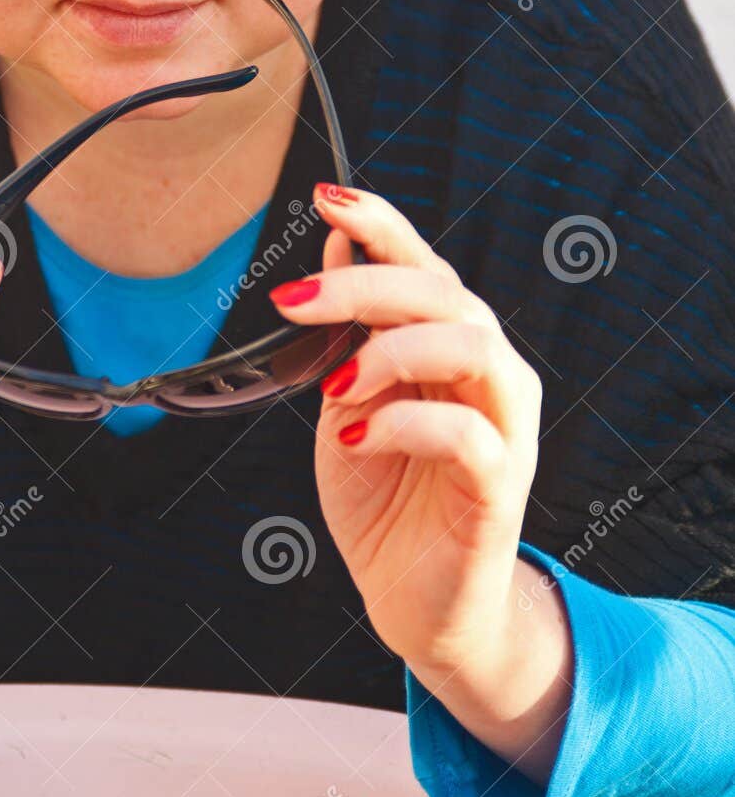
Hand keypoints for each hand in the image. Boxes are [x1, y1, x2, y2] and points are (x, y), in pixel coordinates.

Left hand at [269, 184, 542, 681]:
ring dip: (392, 351)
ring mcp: (503, 427)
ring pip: (473, 347)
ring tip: (336, 382)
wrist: (413, 600)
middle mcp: (488, 373)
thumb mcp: (348, 399)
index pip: (422, 265)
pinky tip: (354, 437)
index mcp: (449, 344)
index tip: (325, 196)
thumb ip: (348, 330)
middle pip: (444, 295)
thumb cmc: (383, 494)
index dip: (381, 225)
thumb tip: (336, 246)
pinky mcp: (500, 485)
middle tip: (292, 300)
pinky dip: (404, 424)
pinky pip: (468, 435)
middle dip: (365, 286)